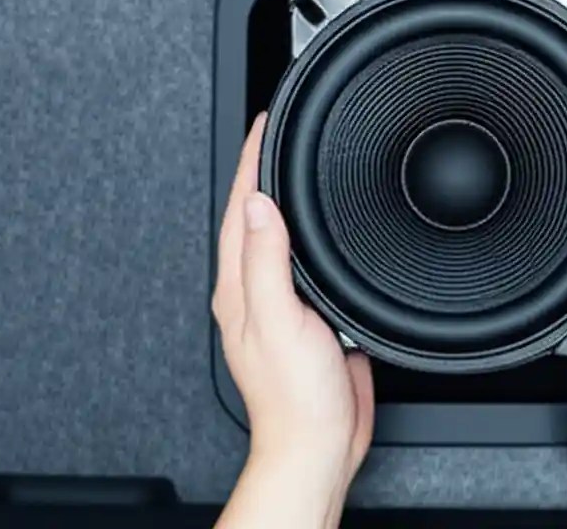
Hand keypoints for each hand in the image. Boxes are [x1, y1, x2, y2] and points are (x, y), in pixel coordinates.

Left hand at [212, 113, 373, 528]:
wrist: (320, 444)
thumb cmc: (294, 397)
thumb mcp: (279, 320)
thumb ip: (266, 261)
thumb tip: (259, 204)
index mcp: (238, 287)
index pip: (241, 207)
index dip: (251, 160)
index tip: (264, 122)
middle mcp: (255, 291)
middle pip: (257, 215)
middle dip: (265, 169)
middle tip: (280, 129)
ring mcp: (283, 303)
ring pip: (283, 236)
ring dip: (289, 199)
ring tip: (300, 161)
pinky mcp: (312, 317)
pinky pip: (310, 264)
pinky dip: (316, 235)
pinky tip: (328, 228)